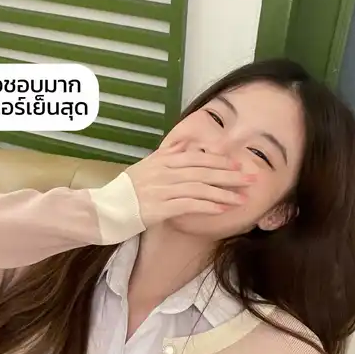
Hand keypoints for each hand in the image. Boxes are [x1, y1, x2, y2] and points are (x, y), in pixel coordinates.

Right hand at [124, 141, 255, 226]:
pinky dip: (208, 206)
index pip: (196, 158)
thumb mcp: (144, 167)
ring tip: (242, 198)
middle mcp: (164, 173)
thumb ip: (166, 155)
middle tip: (250, 179)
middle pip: (203, 172)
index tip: (237, 164)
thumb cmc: (124, 191)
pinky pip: (190, 205)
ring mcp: (162, 190)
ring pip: (200, 188)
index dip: (218, 161)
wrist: (104, 209)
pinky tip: (222, 209)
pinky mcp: (160, 208)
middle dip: (229, 175)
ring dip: (224, 193)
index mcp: (161, 161)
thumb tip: (185, 144)